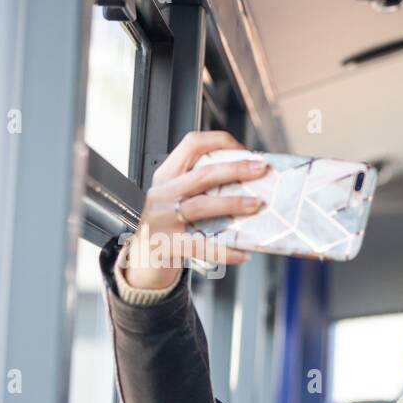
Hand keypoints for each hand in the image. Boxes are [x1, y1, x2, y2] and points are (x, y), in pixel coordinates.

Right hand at [121, 131, 267, 287]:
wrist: (141, 260)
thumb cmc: (167, 226)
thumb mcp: (177, 198)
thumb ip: (202, 187)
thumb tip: (247, 179)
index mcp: (167, 177)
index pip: (191, 145)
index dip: (219, 141)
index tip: (245, 150)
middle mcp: (162, 194)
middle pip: (201, 175)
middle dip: (235, 169)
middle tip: (260, 169)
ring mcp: (161, 219)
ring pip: (200, 206)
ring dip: (232, 203)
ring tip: (256, 204)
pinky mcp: (165, 245)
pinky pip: (200, 246)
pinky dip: (224, 250)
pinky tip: (244, 253)